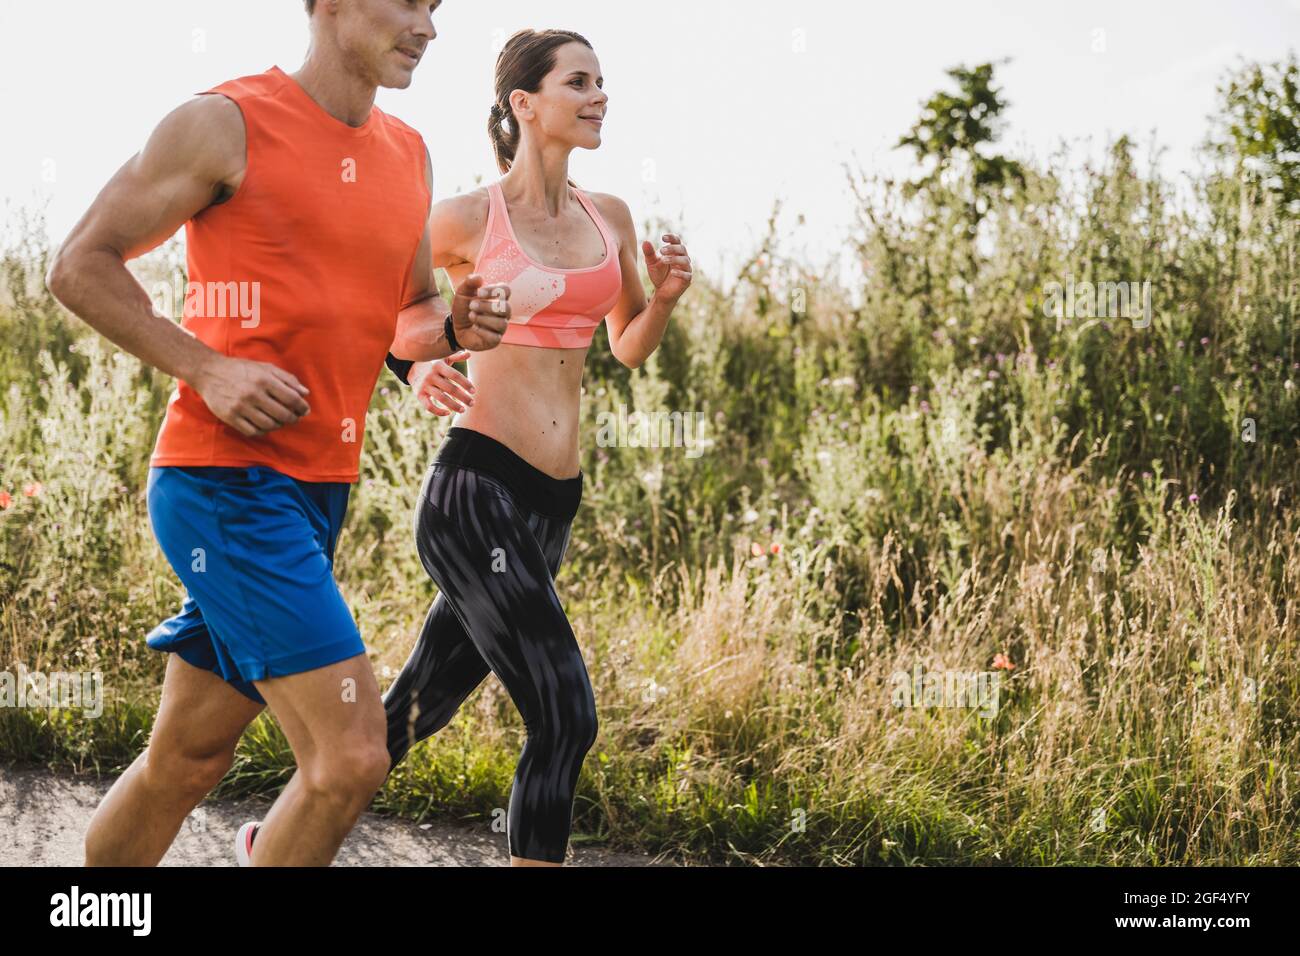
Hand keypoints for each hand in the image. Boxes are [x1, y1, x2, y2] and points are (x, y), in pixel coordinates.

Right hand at [191, 354, 310, 437]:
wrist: (209, 372)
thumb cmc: (241, 369)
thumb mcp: (265, 368)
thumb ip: (287, 379)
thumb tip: (305, 393)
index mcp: (264, 379)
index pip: (291, 398)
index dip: (302, 407)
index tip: (304, 410)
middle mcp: (253, 393)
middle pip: (283, 414)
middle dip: (293, 418)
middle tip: (294, 417)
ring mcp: (241, 407)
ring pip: (269, 425)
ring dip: (279, 425)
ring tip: (279, 420)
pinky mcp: (230, 417)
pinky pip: (253, 432)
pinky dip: (263, 431)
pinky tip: (264, 425)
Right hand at [408, 351, 475, 415]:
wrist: (412, 368)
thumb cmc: (434, 364)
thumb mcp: (443, 358)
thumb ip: (456, 356)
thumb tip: (469, 354)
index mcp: (438, 365)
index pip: (455, 375)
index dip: (465, 383)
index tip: (474, 391)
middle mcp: (431, 375)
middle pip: (450, 388)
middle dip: (463, 397)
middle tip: (472, 403)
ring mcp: (424, 385)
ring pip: (441, 398)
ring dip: (454, 406)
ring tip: (463, 410)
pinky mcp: (419, 395)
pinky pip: (429, 406)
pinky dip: (438, 411)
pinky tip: (448, 413)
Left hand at [450, 273, 510, 350]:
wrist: (455, 328)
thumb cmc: (464, 309)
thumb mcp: (462, 293)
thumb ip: (469, 283)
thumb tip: (479, 278)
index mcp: (498, 298)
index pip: (506, 290)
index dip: (494, 291)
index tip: (479, 292)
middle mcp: (503, 312)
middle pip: (506, 308)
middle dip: (487, 307)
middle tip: (471, 306)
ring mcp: (500, 327)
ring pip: (500, 323)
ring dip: (483, 319)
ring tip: (471, 316)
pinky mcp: (495, 340)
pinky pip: (494, 337)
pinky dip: (481, 331)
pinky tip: (474, 328)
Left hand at [642, 232, 691, 300]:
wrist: (661, 292)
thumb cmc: (658, 275)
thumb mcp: (651, 263)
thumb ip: (649, 253)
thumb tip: (645, 241)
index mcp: (675, 252)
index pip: (677, 241)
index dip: (672, 237)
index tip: (663, 237)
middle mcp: (683, 259)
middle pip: (682, 249)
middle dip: (672, 248)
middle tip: (661, 251)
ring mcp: (686, 269)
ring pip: (685, 261)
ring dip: (675, 259)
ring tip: (663, 260)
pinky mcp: (687, 280)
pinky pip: (687, 275)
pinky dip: (680, 273)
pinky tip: (672, 272)